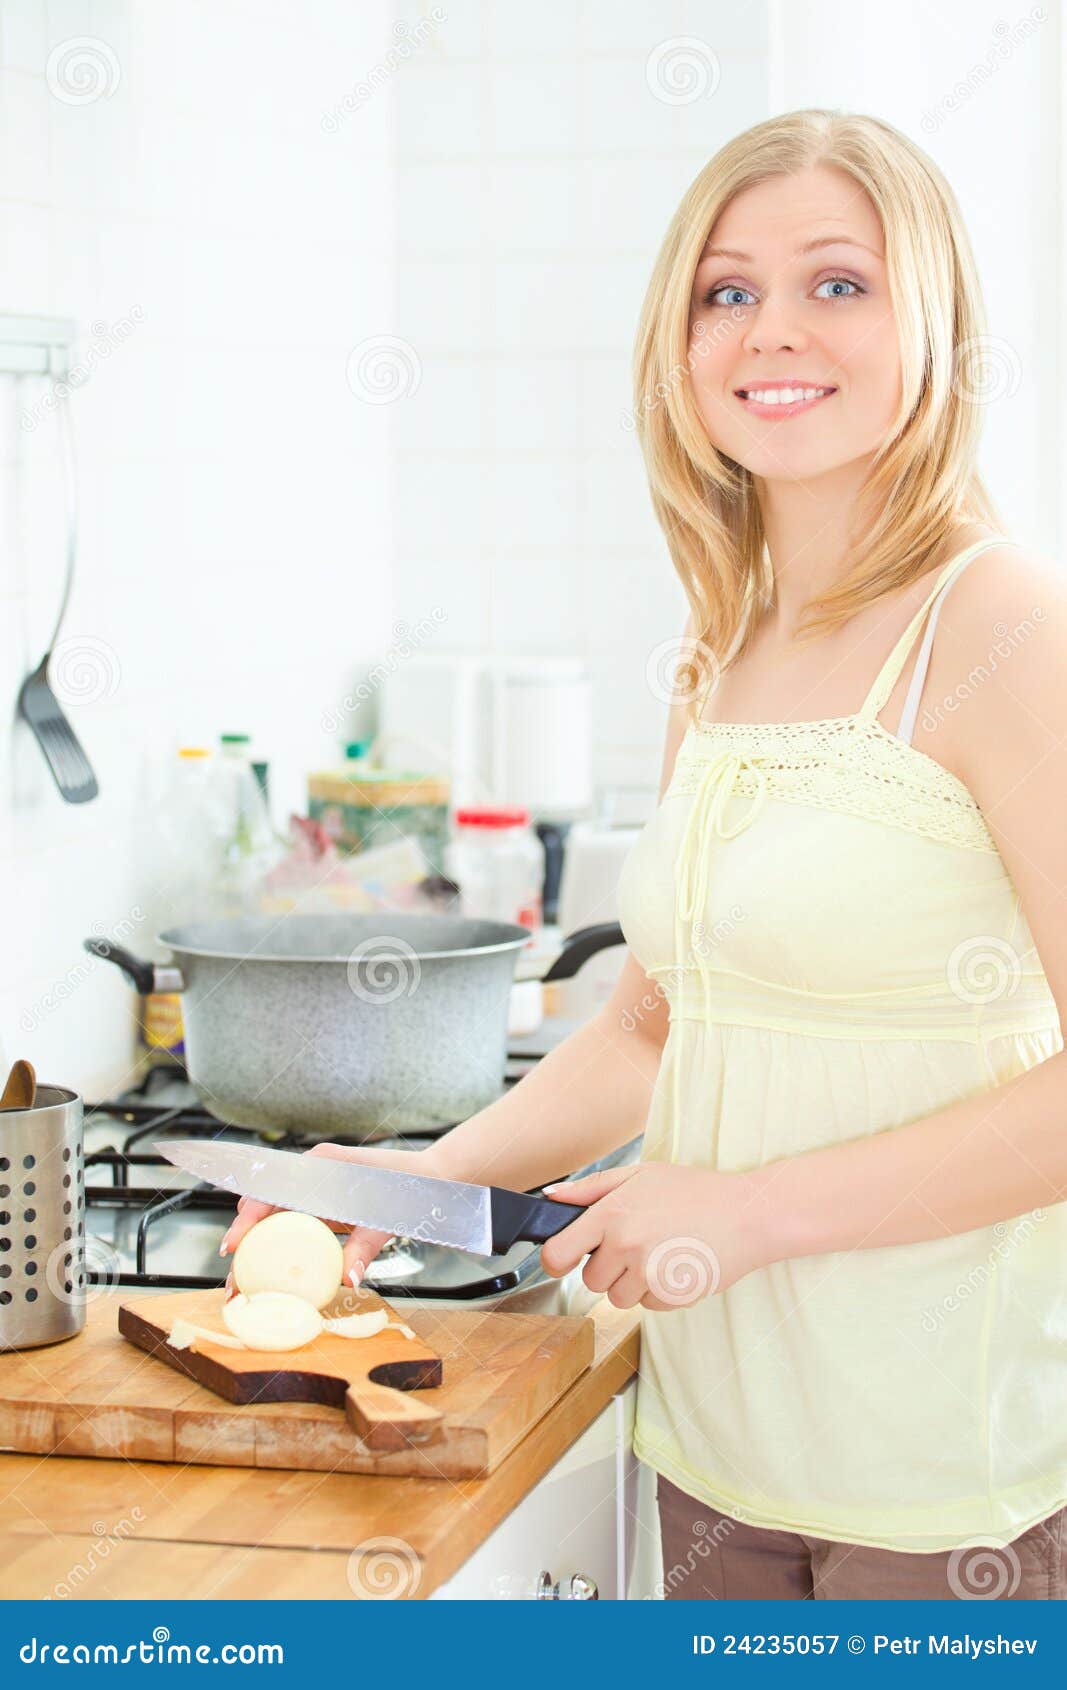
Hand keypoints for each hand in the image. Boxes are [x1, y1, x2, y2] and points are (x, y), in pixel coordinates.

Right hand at [219, 1141, 452, 1294]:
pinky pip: (290, 1217)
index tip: (232, 1247)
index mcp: (321, 1166)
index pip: (272, 1191)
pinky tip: (273, 1268)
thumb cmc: (409, 1190)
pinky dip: (278, 1241)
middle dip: (244, 1239)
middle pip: (263, 1203)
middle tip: (236, 1279)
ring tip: (246, 1280)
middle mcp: (312, 1170)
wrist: (430, 1177)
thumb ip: (364, 1247)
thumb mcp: (385, 1220)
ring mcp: (315, 1183)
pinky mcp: (321, 1198)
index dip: (247, 1220)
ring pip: (273, 1211)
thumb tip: (348, 1279)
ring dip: (257, 1242)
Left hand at [538, 1162, 773, 1309]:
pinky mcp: (669, 1297)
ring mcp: (647, 1273)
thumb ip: (592, 1187)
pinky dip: (659, 1292)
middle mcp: (625, 1245)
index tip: (564, 1260)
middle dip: (608, 1268)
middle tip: (637, 1245)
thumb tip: (552, 1198)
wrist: (748, 1215)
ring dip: (633, 1283)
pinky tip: (678, 1266)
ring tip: (661, 1254)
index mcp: (612, 1213)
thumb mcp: (642, 1175)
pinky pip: (647, 1305)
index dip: (555, 1260)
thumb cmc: (697, 1192)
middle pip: (590, 1280)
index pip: (557, 1253)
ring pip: (617, 1297)